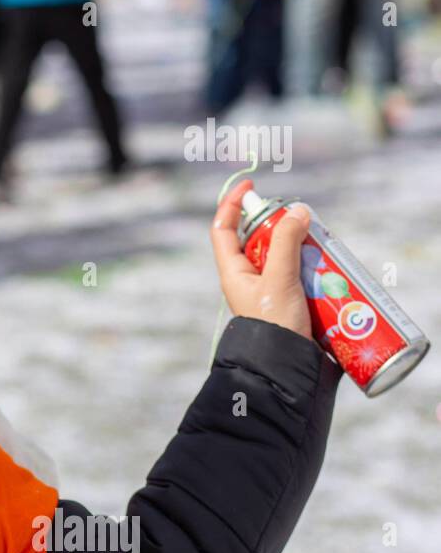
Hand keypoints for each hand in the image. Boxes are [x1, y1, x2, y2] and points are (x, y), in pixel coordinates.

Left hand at [210, 179, 313, 341]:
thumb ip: (285, 243)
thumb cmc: (274, 324)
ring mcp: (268, 288)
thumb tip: (297, 211)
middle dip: (281, 227)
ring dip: (301, 247)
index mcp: (233, 271)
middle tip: (303, 223)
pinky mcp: (289, 299)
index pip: (223, 230)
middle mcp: (246, 278)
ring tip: (320, 246)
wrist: (286, 366)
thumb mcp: (279, 278)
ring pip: (283, 255)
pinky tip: (328, 266)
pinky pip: (299, 273)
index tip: (251, 186)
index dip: (232, 205)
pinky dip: (312, 265)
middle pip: (260, 239)